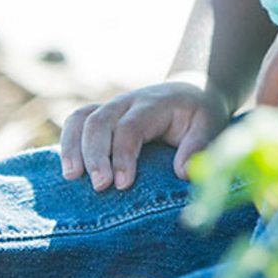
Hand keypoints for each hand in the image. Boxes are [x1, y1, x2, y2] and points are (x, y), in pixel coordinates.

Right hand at [59, 76, 230, 190]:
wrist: (191, 89)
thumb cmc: (199, 113)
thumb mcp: (209, 125)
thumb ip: (198, 146)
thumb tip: (183, 172)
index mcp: (153, 104)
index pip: (130, 127)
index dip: (123, 155)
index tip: (122, 184)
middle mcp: (127, 102)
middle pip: (100, 121)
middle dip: (95, 154)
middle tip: (99, 187)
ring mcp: (112, 107)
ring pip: (82, 118)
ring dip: (72, 146)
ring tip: (71, 177)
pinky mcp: (102, 115)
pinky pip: (76, 121)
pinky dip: (68, 141)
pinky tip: (68, 168)